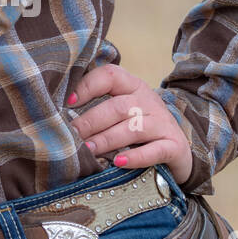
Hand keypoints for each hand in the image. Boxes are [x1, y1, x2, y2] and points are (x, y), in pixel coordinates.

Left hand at [67, 64, 192, 186]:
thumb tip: (58, 117)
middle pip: (118, 106)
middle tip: (71, 135)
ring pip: (133, 128)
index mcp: (133, 87)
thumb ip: (99, 108)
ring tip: (87, 150)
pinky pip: (155, 150)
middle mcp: (149, 102)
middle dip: (91, 121)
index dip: (88, 85)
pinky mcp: (173, 146)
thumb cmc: (140, 129)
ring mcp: (163, 124)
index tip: (68, 102)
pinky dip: (135, 157)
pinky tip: (117, 162)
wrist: (179, 150)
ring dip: (107, 139)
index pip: (110, 75)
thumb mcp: (123, 111)